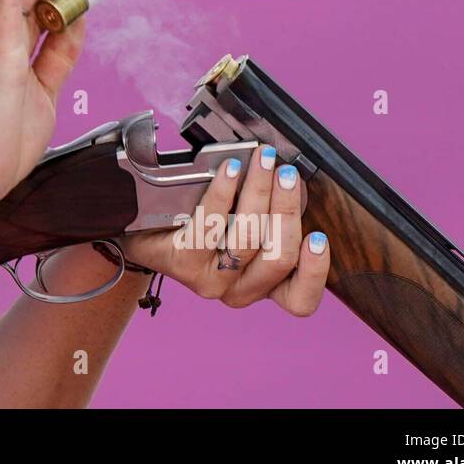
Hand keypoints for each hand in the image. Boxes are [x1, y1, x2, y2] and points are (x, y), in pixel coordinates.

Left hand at [120, 145, 330, 315]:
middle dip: (287, 207)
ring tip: (263, 162)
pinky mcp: (184, 263)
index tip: (319, 237)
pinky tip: (230, 170)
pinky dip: (225, 192)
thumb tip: (291, 178)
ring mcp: (210, 280)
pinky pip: (211, 225)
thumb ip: (271, 215)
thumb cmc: (201, 225)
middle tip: (287, 172)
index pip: (299, 300)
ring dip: (260, 192)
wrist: (144, 232)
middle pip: (278, 256)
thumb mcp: (243, 226)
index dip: (315, 272)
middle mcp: (239, 290)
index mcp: (263, 286)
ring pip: (248, 238)